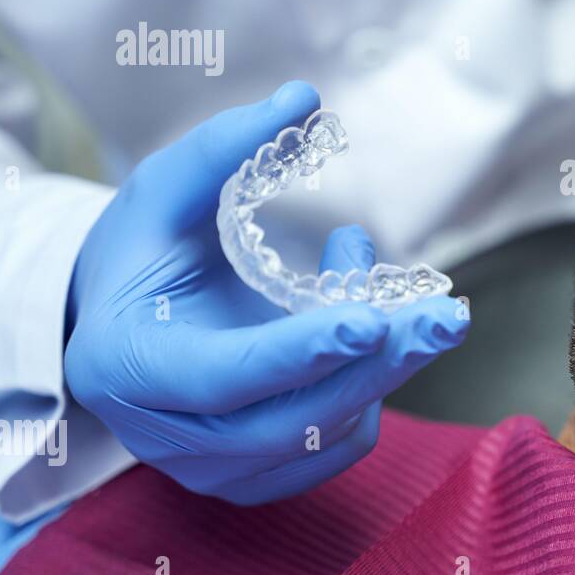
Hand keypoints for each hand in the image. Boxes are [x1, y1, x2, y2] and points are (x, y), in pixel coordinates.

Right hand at [64, 81, 468, 503]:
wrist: (128, 321)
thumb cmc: (146, 250)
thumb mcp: (165, 191)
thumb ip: (224, 148)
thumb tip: (303, 98)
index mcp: (130, 364)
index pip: (222, 376)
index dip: (298, 351)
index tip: (370, 318)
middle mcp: (167, 434)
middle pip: (289, 419)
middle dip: (377, 365)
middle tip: (447, 316)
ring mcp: (212, 468)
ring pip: (324, 434)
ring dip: (381, 365)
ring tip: (389, 292)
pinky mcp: (256, 476)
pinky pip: (339, 444)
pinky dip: (371, 387)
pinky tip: (368, 329)